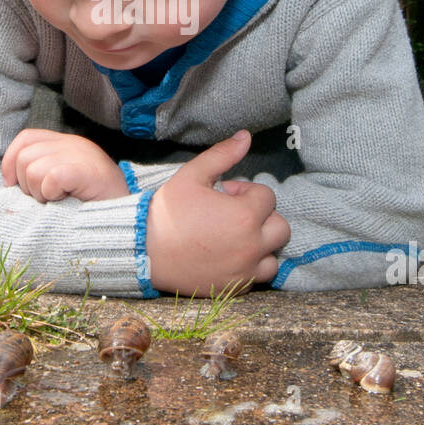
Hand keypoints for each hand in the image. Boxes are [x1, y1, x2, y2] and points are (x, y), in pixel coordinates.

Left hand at [1, 129, 129, 203]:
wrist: (133, 218)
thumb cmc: (95, 207)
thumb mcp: (65, 185)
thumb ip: (42, 175)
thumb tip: (8, 184)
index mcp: (67, 144)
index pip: (26, 139)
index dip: (10, 161)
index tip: (12, 185)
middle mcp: (72, 144)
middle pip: (23, 156)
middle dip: (25, 183)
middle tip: (45, 199)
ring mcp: (79, 155)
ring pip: (32, 169)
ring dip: (38, 192)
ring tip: (58, 200)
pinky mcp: (82, 170)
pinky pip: (49, 178)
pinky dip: (51, 193)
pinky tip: (65, 199)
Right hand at [146, 130, 290, 295]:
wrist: (143, 251)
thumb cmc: (167, 212)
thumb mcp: (192, 176)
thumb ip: (222, 155)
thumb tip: (246, 136)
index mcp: (244, 215)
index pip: (267, 196)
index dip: (245, 192)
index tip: (223, 194)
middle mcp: (251, 245)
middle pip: (280, 227)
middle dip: (262, 217)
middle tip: (234, 215)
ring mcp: (244, 269)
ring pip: (273, 256)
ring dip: (262, 245)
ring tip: (237, 238)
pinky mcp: (234, 287)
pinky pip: (257, 277)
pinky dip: (250, 267)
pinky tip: (230, 256)